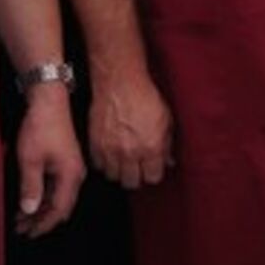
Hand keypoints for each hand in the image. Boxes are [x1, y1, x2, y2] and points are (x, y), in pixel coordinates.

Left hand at [12, 88, 86, 236]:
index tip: (28, 233)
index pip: (58, 210)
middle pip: (60, 207)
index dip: (43, 225)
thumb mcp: (30, 160)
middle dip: (41, 220)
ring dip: (40, 209)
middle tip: (21, 229)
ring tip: (21, 218)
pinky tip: (29, 199)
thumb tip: (29, 210)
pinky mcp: (65, 162)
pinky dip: (42, 196)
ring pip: (57, 198)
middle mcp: (75, 175)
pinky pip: (56, 187)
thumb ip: (30, 187)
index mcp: (70, 176)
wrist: (49, 102)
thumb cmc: (41, 127)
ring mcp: (71, 169)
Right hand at [87, 69, 174, 188]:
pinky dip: (104, 163)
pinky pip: (98, 165)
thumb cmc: (145, 96)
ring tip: (122, 160)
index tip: (151, 168)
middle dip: (136, 176)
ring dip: (119, 171)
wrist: (119, 82)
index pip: (153, 178)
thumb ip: (167, 144)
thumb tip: (169, 161)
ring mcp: (110, 150)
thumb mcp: (166, 119)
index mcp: (151, 148)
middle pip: (131, 182)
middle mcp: (130, 153)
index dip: (153, 173)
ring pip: (113, 177)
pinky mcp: (95, 144)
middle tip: (137, 167)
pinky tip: (110, 154)